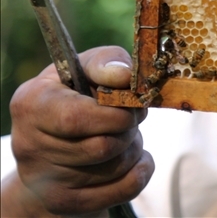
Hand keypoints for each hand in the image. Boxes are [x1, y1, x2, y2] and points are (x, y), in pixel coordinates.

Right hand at [2, 47, 153, 216]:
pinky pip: (124, 189)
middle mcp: (28, 144)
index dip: (115, 113)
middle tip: (131, 118)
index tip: (132, 103)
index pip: (76, 118)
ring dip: (133, 147)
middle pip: (101, 146)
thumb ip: (107, 62)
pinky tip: (133, 157)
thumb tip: (124, 75)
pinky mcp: (64, 202)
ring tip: (123, 135)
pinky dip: (141, 170)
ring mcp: (43, 179)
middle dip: (129, 130)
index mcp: (31, 103)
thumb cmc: (78, 96)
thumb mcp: (86, 69)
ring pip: (114, 167)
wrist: (58, 143)